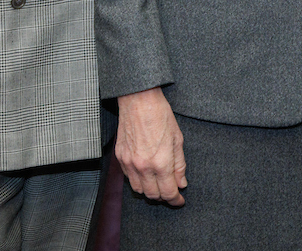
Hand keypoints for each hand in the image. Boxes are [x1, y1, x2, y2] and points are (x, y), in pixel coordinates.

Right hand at [116, 87, 186, 205]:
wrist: (139, 100)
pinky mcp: (120, 157)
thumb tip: (181, 183)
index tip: (180, 200)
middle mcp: (143, 166)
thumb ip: (179, 165)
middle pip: (153, 195)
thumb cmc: (160, 115)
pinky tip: (145, 172)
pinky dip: (138, 180)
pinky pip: (128, 178)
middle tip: (171, 191)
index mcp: (160, 163)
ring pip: (138, 190)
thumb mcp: (178, 139)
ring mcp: (129, 163)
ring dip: (149, 190)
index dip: (175, 200)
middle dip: (163, 197)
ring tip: (158, 182)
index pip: (168, 193)